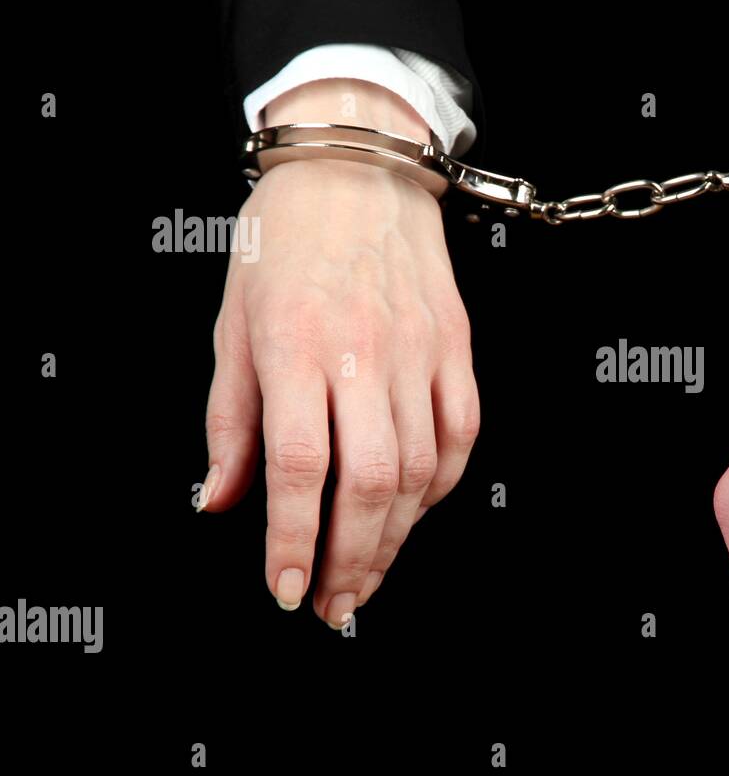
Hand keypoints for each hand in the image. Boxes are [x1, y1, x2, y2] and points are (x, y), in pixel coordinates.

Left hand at [198, 80, 478, 626]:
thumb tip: (220, 501)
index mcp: (294, 344)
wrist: (359, 170)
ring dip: (395, 537)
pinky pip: (461, 434)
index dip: (292, 539)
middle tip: (334, 605)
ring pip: (421, 469)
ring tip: (369, 575)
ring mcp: (420, 349)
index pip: (296, 465)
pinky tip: (413, 512)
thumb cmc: (286, 242)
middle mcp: (363, 351)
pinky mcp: (457, 346)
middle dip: (353, 559)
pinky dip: (440, 487)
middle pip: (370, 481)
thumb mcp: (233, 324)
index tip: (287, 589)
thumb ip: (230, 420)